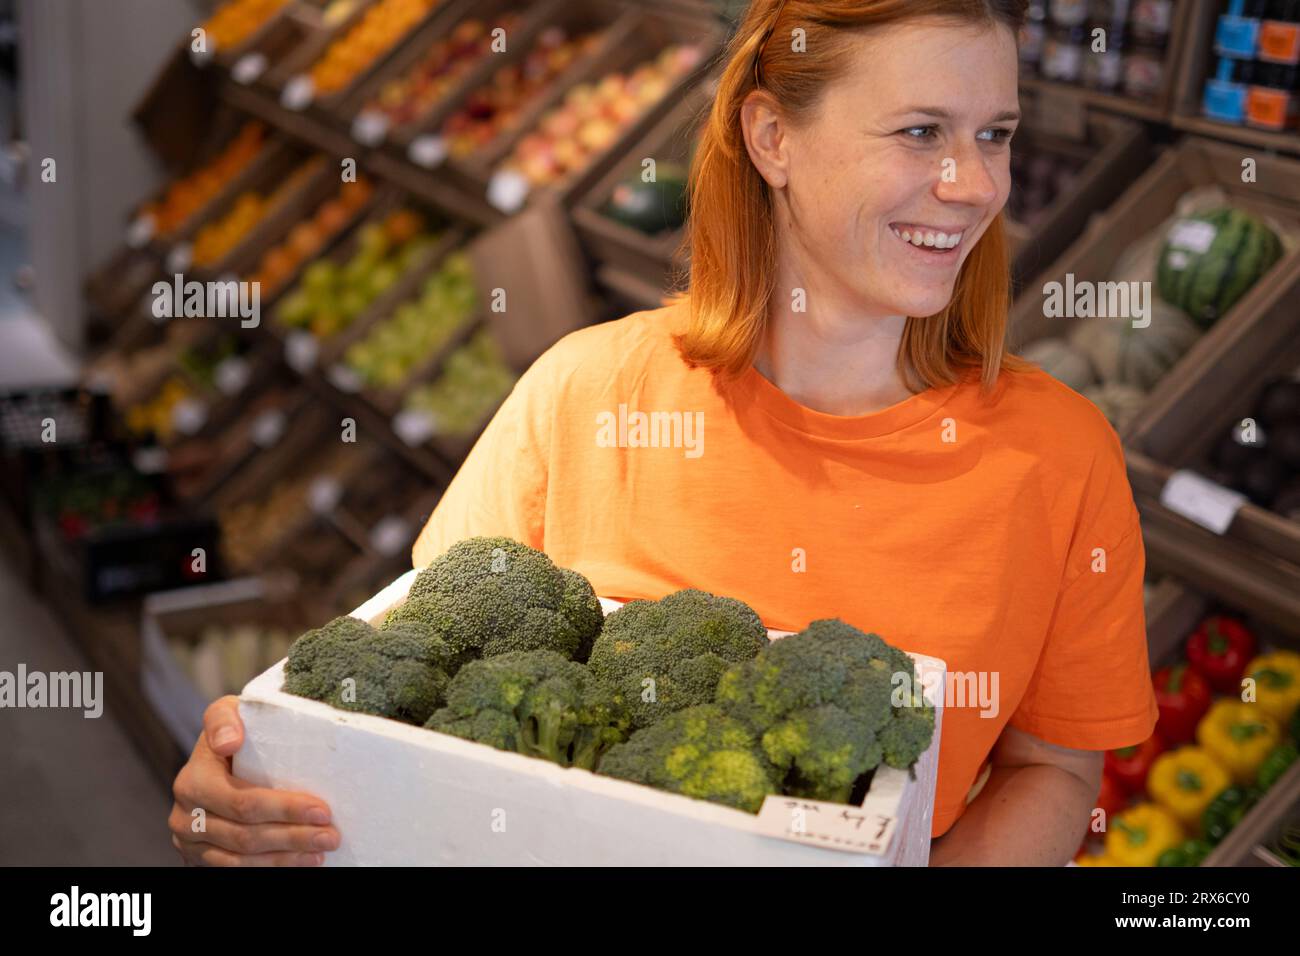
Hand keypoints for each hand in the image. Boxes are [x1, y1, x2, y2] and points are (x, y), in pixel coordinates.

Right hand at [169, 696, 339, 865]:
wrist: (217, 754)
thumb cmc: (234, 731)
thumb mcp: (227, 712)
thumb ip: (225, 718)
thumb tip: (229, 742)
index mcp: (193, 780)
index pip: (244, 802)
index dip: (285, 809)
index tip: (322, 810)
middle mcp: (185, 815)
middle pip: (247, 835)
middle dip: (294, 837)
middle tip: (331, 836)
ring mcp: (189, 842)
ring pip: (242, 859)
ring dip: (287, 857)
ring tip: (322, 850)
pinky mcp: (197, 858)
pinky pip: (235, 869)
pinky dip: (271, 866)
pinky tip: (300, 861)